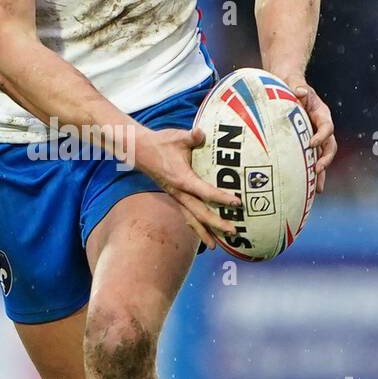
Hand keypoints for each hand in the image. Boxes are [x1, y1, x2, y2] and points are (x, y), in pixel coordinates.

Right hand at [133, 125, 240, 249]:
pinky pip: (187, 215)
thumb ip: (192, 136)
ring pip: (191, 219)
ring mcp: (176, 197)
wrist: (140, 150)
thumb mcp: (177, 137)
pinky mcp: (175, 197)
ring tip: (216, 246)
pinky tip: (204, 234)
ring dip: (204, 232)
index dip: (221, 198)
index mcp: (182, 179)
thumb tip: (200, 132)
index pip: (205, 192)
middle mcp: (179, 192)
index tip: (237, 202)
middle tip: (234, 231)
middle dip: (216, 224)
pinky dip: (196, 226)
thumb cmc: (161, 143)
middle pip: (199, 213)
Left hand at [287, 79, 336, 192]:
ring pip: (322, 156)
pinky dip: (310, 173)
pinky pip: (310, 159)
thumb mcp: (294, 82)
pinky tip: (307, 188)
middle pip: (329, 145)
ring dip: (321, 172)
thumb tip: (299, 90)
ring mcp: (314, 136)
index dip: (322, 135)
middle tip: (317, 169)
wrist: (287, 85)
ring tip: (318, 189)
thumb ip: (297, 86)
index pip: (327, 126)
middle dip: (325, 159)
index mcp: (321, 113)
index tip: (312, 144)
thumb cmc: (290, 83)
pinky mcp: (305, 143)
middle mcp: (320, 127)